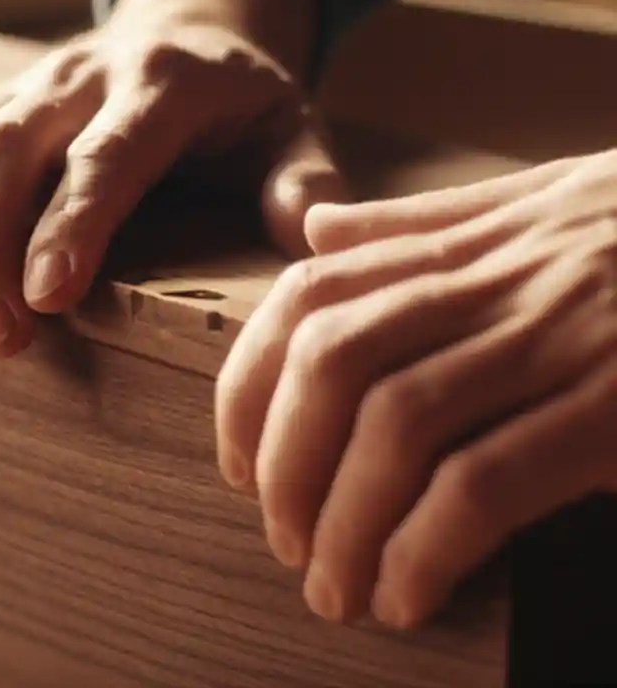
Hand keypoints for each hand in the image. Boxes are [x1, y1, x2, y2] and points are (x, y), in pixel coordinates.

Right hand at [0, 0, 346, 355]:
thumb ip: (305, 183)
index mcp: (162, 84)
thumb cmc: (240, 105)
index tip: (45, 300)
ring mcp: (17, 88)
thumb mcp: (292, 132)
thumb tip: (310, 243)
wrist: (188, 30)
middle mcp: (77, 76)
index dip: (70, 224)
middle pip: (1, 150)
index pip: (105, 154)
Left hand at [216, 149, 616, 627]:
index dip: (250, 383)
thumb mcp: (536, 203)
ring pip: (397, 423)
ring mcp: (563, 340)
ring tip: (335, 589)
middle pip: (334, 361)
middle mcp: (503, 281)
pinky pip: (487, 481)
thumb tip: (317, 231)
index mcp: (470, 241)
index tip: (236, 460)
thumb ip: (421, 224)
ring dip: (344, 520)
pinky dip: (427, 547)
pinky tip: (409, 596)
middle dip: (284, 462)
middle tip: (282, 541)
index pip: (311, 295)